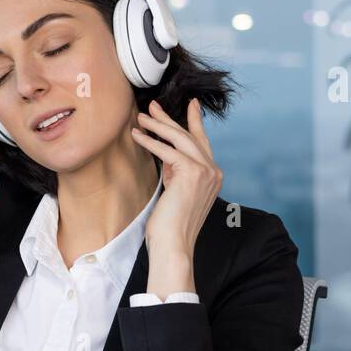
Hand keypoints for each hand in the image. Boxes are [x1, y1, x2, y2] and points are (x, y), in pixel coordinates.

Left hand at [130, 98, 222, 297]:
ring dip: (158, 125)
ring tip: (141, 116)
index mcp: (213, 176)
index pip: (203, 143)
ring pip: (179, 139)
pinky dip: (150, 142)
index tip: (191, 105)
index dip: (195, 122)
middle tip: (153, 106)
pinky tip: (136, 135)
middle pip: (190, 136)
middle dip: (170, 119)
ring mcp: (206, 171)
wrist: (174, 245)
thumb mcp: (176, 191)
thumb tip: (166, 155)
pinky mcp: (192, 173)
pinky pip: (167, 151)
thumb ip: (176, 172)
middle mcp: (214, 171)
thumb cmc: (170, 226)